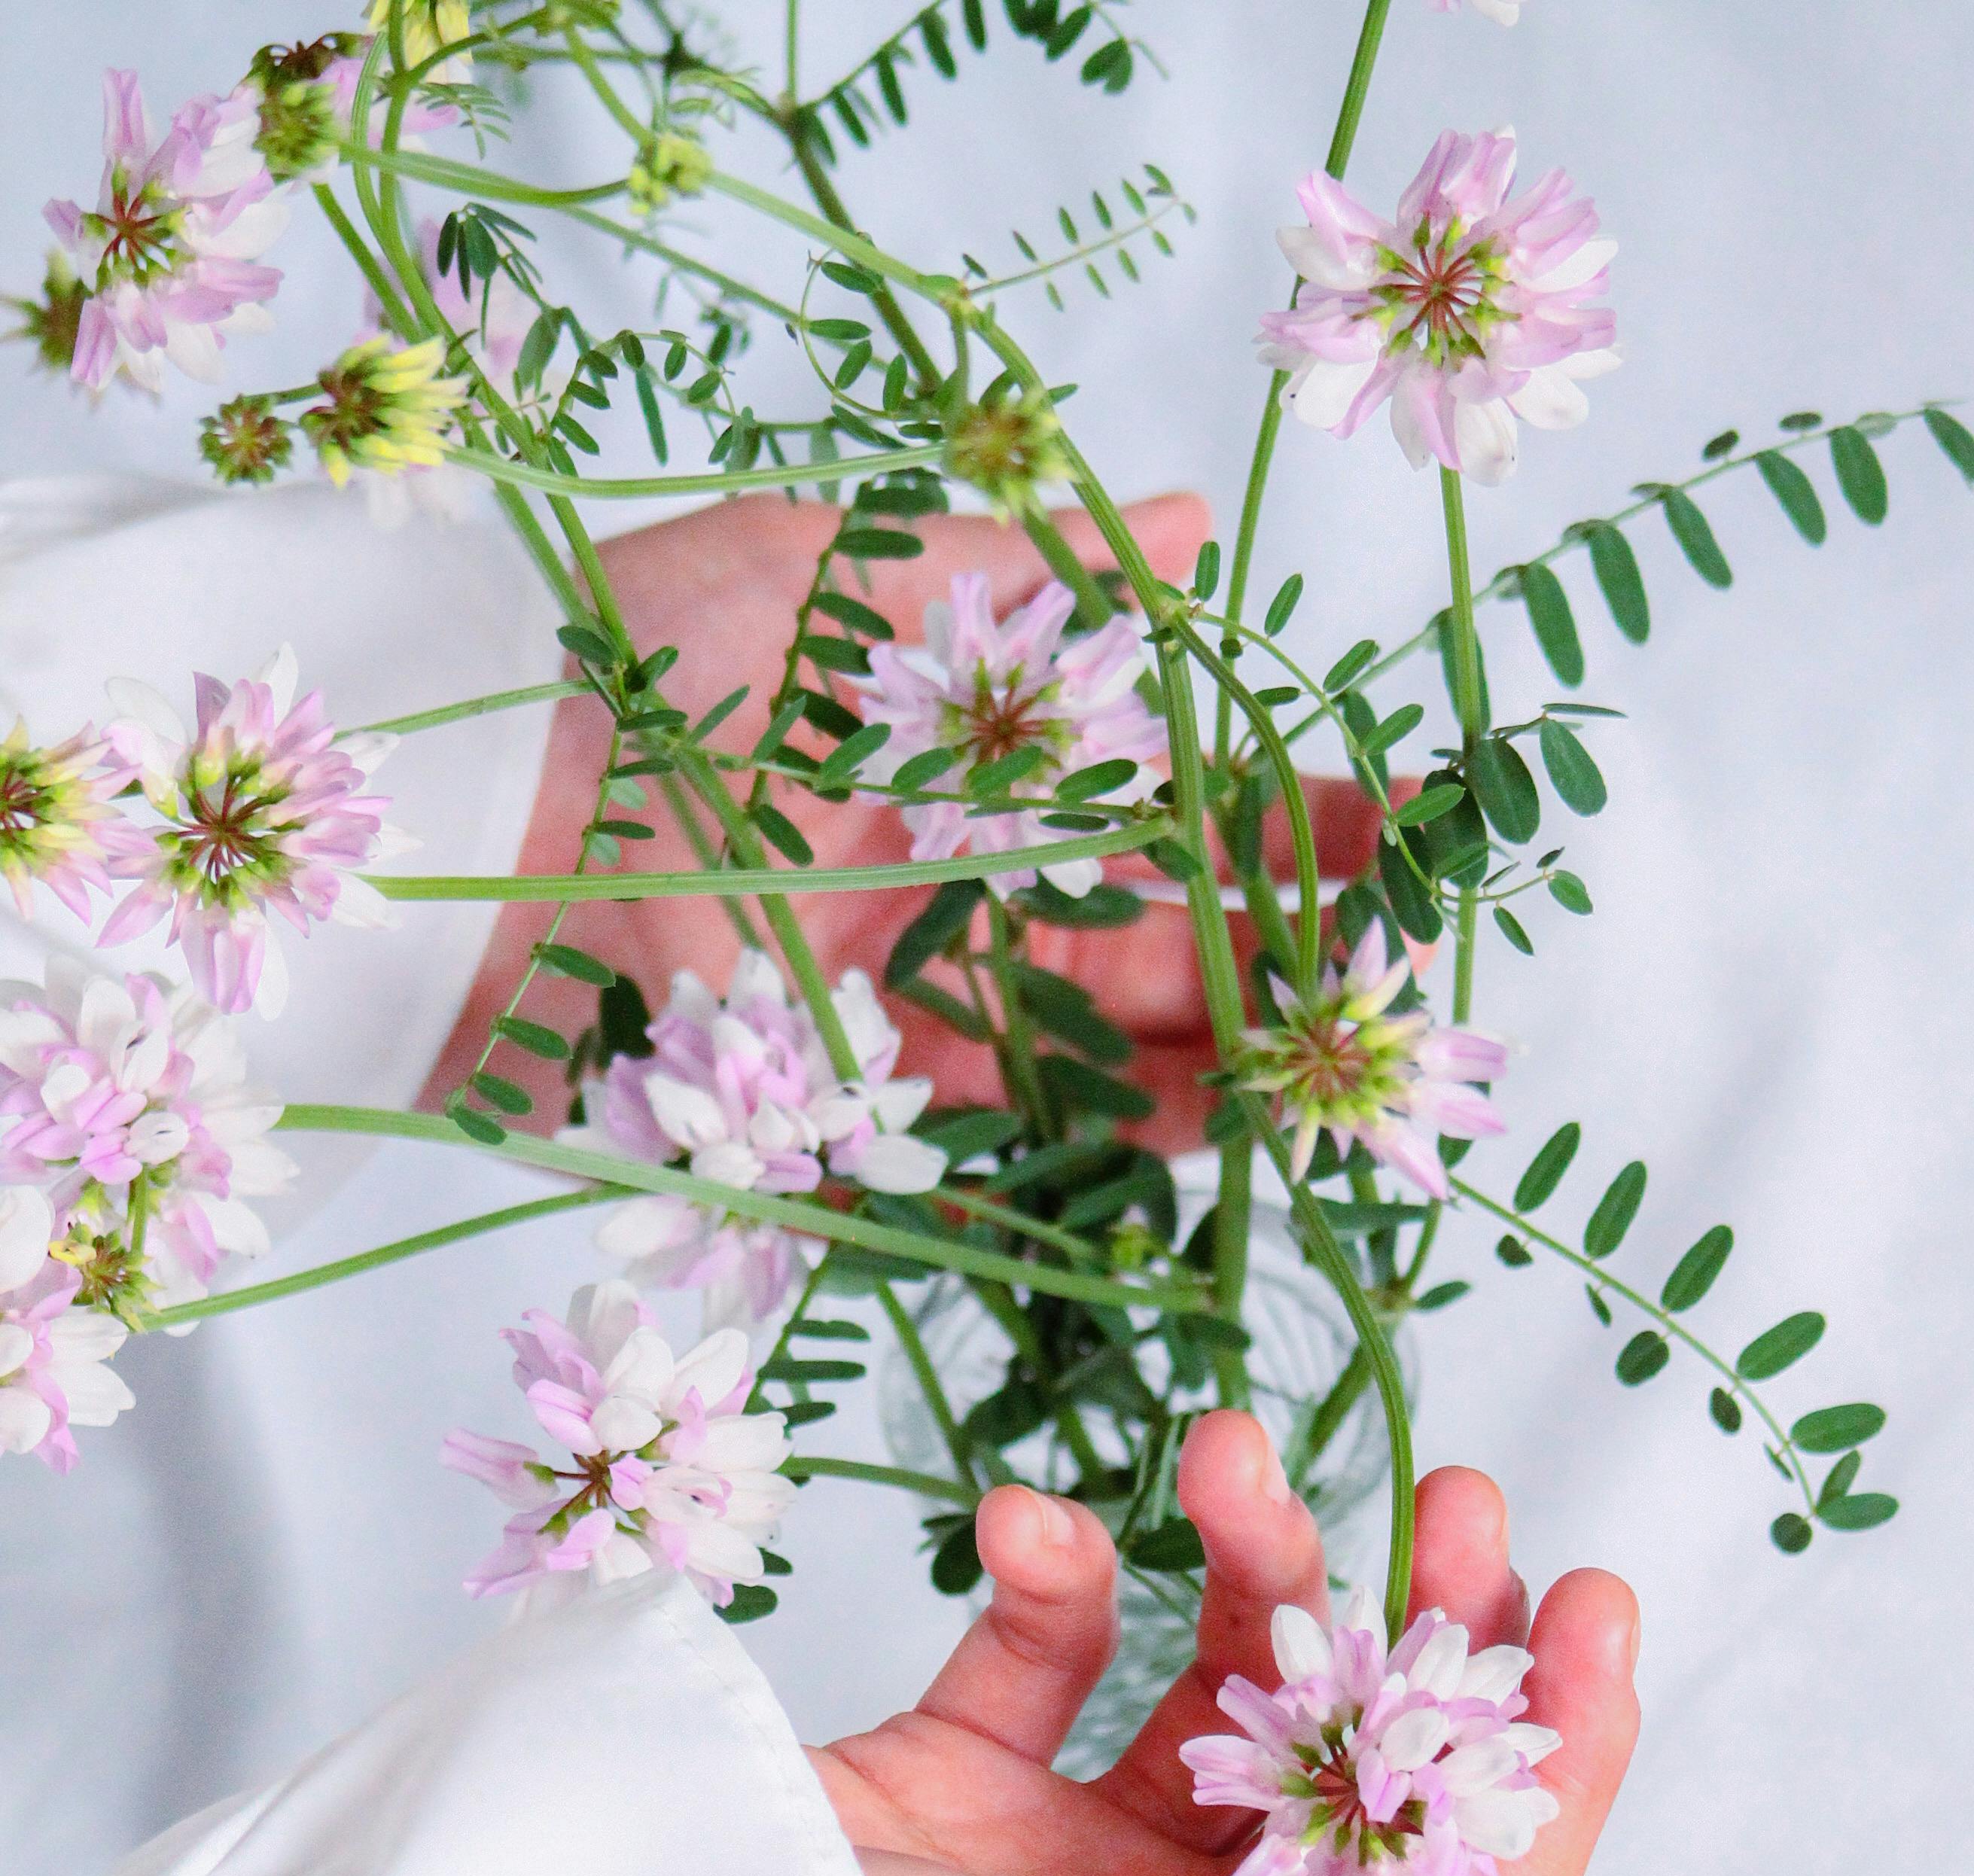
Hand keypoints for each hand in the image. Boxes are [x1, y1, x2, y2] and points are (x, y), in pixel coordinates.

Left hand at [425, 492, 1385, 1150]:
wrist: (462, 831)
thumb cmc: (633, 669)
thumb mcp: (829, 569)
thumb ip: (1013, 571)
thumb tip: (1190, 525)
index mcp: (922, 752)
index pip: (1130, 795)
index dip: (1255, 813)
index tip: (1382, 824)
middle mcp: (915, 882)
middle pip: (1126, 927)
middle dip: (1267, 939)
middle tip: (1396, 955)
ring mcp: (877, 1003)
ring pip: (1079, 1040)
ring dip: (1214, 1048)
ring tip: (1338, 1057)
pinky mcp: (829, 1110)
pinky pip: (991, 1133)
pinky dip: (1101, 1137)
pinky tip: (1221, 1127)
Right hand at [810, 1411, 1640, 1875]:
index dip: (1545, 1765)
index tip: (1589, 1612)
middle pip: (1360, 1774)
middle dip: (1420, 1631)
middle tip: (1462, 1497)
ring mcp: (1074, 1858)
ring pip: (1222, 1685)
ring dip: (1251, 1566)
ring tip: (1233, 1453)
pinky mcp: (962, 1774)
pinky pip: (1050, 1647)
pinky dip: (1057, 1574)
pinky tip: (1034, 1526)